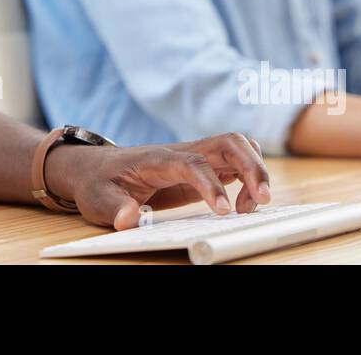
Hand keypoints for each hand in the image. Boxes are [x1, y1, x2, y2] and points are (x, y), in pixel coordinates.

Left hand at [46, 132, 271, 229]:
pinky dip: (249, 179)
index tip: (224, 211)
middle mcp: (181, 152)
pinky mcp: (201, 169)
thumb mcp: (97, 199)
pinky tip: (244, 204)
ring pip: (236, 148)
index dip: (211, 184)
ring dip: (255, 171)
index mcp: (157, 159)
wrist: (96, 168)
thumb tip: (129, 217)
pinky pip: (234, 164)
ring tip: (251, 207)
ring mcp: (194, 157)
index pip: (192, 162)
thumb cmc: (99, 182)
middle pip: (227, 143)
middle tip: (264, 199)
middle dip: (252, 166)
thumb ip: (114, 207)